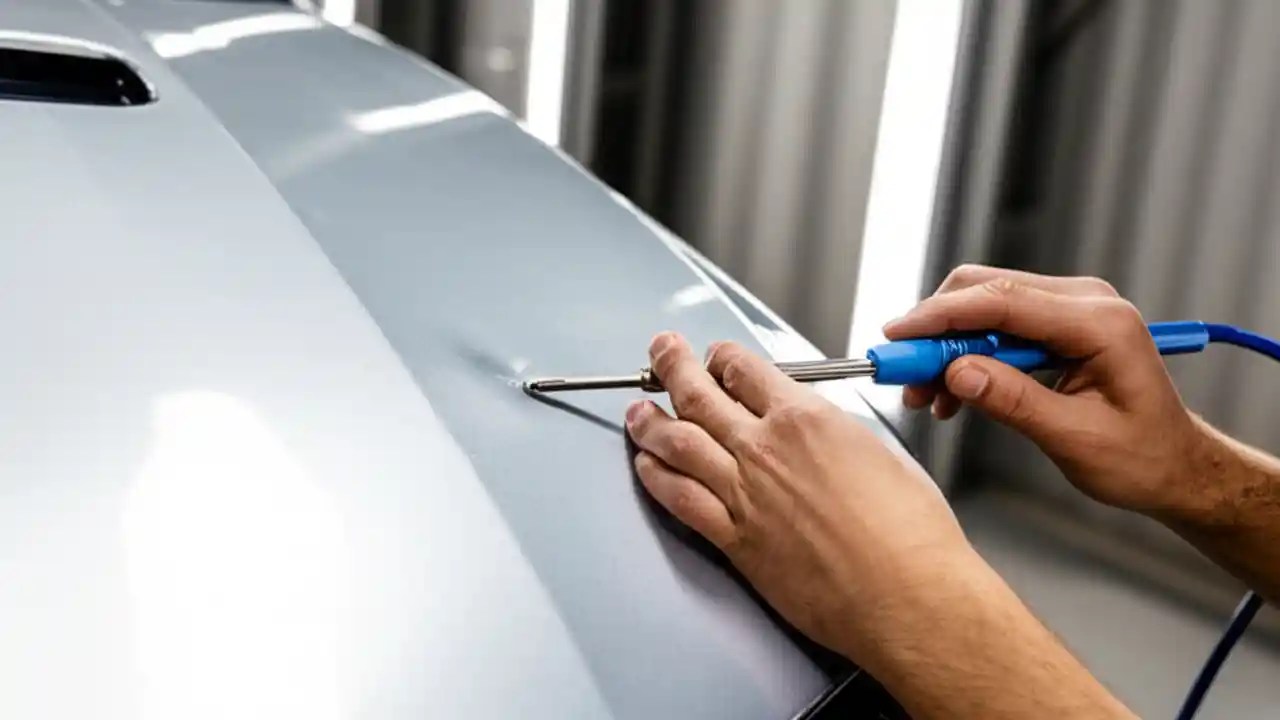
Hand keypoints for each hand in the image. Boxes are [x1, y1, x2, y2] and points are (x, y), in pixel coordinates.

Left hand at [624, 332, 973, 661]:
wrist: (905, 594)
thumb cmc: (909, 533)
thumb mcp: (878, 452)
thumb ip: (832, 432)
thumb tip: (815, 430)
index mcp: (805, 418)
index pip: (743, 369)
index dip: (721, 357)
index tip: (714, 358)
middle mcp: (765, 449)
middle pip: (699, 394)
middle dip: (671, 367)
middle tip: (660, 354)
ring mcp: (743, 493)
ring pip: (677, 442)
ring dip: (650, 421)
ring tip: (637, 412)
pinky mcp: (734, 538)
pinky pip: (679, 498)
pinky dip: (655, 477)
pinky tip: (646, 467)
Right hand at [885, 264, 1204, 516]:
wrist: (1174, 465)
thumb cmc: (1142, 457)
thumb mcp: (1075, 439)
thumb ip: (1014, 401)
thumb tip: (958, 373)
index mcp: (1100, 323)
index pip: (1002, 301)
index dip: (941, 316)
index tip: (897, 336)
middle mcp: (1086, 302)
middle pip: (985, 291)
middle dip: (936, 331)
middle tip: (903, 375)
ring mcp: (1070, 309)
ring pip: (983, 306)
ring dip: (947, 348)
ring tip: (926, 396)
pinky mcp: (1057, 324)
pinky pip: (996, 325)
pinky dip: (967, 355)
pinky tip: (953, 393)